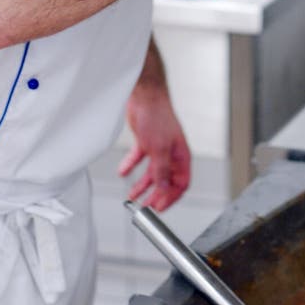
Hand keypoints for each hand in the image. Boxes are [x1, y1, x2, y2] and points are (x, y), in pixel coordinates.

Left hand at [118, 85, 190, 211]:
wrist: (145, 96)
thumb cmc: (158, 116)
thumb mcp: (159, 148)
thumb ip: (161, 170)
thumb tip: (162, 189)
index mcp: (181, 156)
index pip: (181, 183)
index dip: (171, 197)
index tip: (159, 208)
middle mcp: (171, 154)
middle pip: (166, 181)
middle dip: (156, 195)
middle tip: (145, 207)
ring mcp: (158, 148)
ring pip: (152, 173)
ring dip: (142, 185)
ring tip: (133, 196)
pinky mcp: (146, 142)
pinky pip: (139, 159)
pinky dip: (131, 166)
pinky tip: (123, 172)